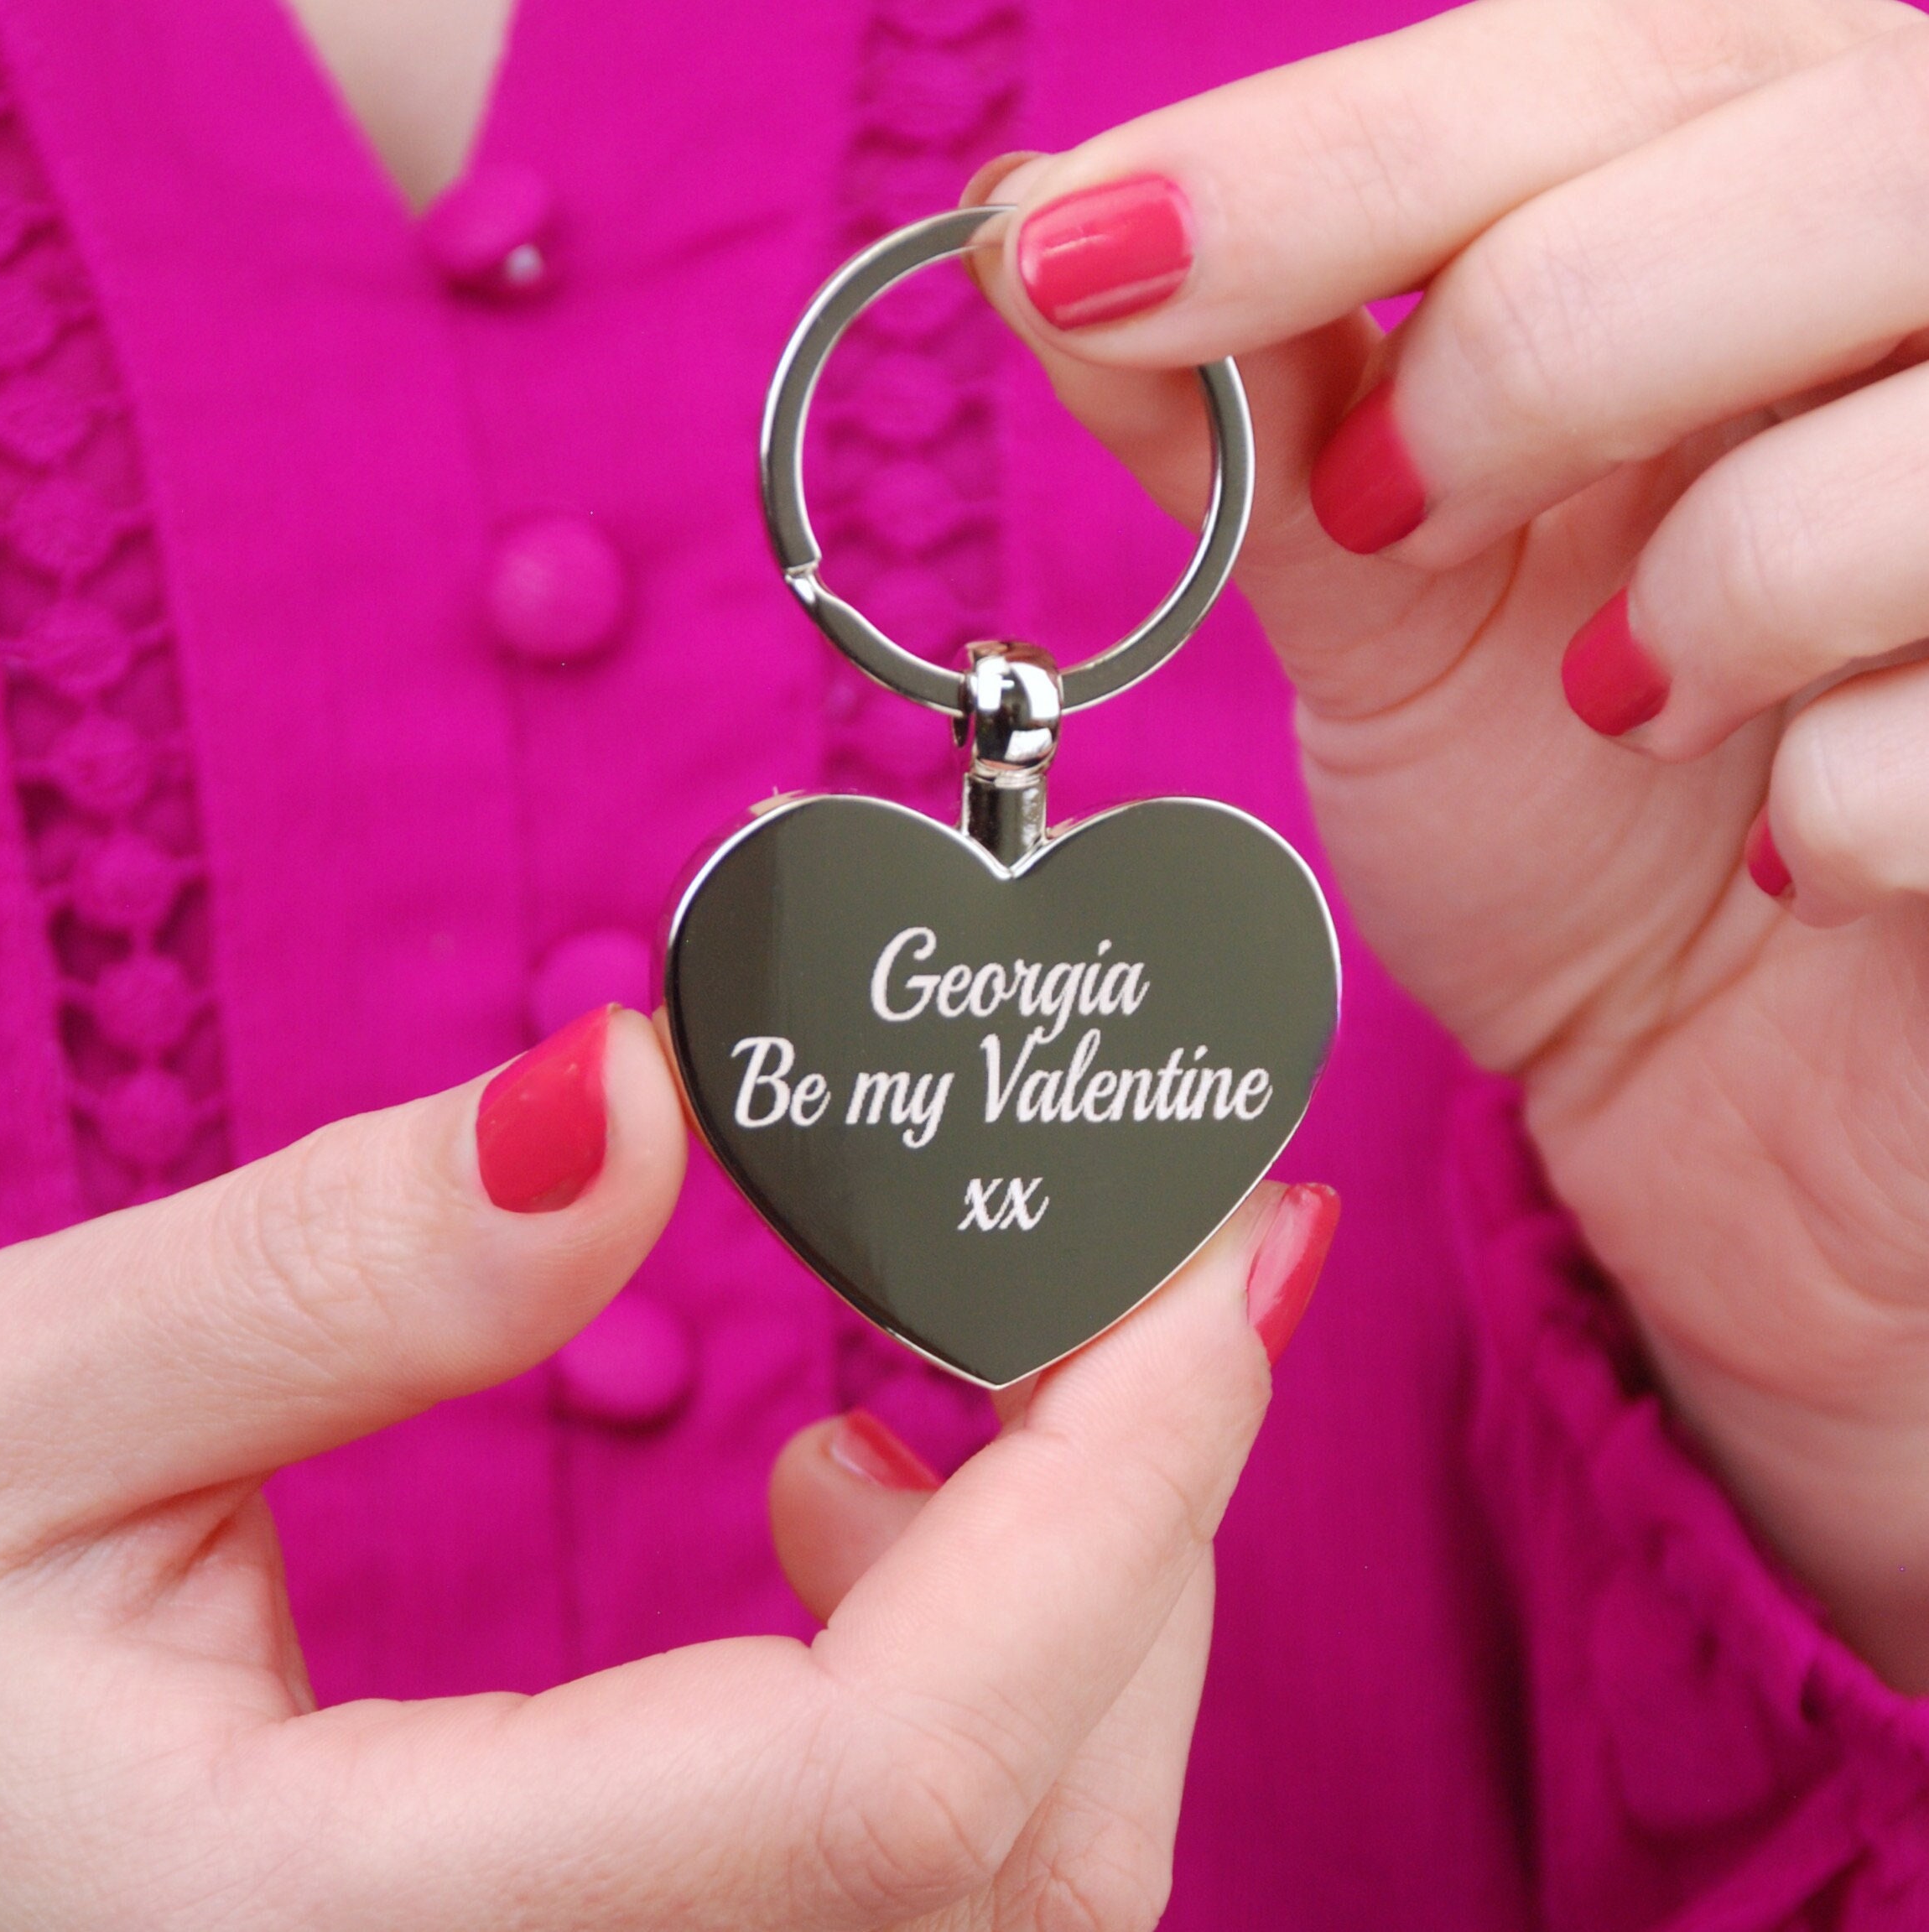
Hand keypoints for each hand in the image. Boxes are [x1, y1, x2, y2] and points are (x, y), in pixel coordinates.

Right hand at [0, 1003, 1330, 1926]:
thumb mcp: (7, 1427)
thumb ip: (328, 1274)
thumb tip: (639, 1087)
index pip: (898, 1780)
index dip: (1116, 1492)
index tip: (1214, 1246)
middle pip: (1030, 1860)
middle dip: (1144, 1514)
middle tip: (1121, 1248)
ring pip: (1016, 1898)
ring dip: (1077, 1596)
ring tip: (947, 1372)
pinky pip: (930, 1899)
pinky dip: (988, 1682)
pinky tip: (847, 1508)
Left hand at [970, 0, 1928, 1686]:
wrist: (1729, 1065)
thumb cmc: (1566, 817)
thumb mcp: (1387, 606)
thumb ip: (1258, 418)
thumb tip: (1032, 228)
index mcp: (1773, 209)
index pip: (1605, 59)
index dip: (1336, 153)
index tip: (1075, 257)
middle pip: (1832, 144)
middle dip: (1543, 347)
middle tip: (1397, 518)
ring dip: (1713, 589)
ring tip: (1622, 698)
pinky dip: (1835, 806)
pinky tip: (1789, 853)